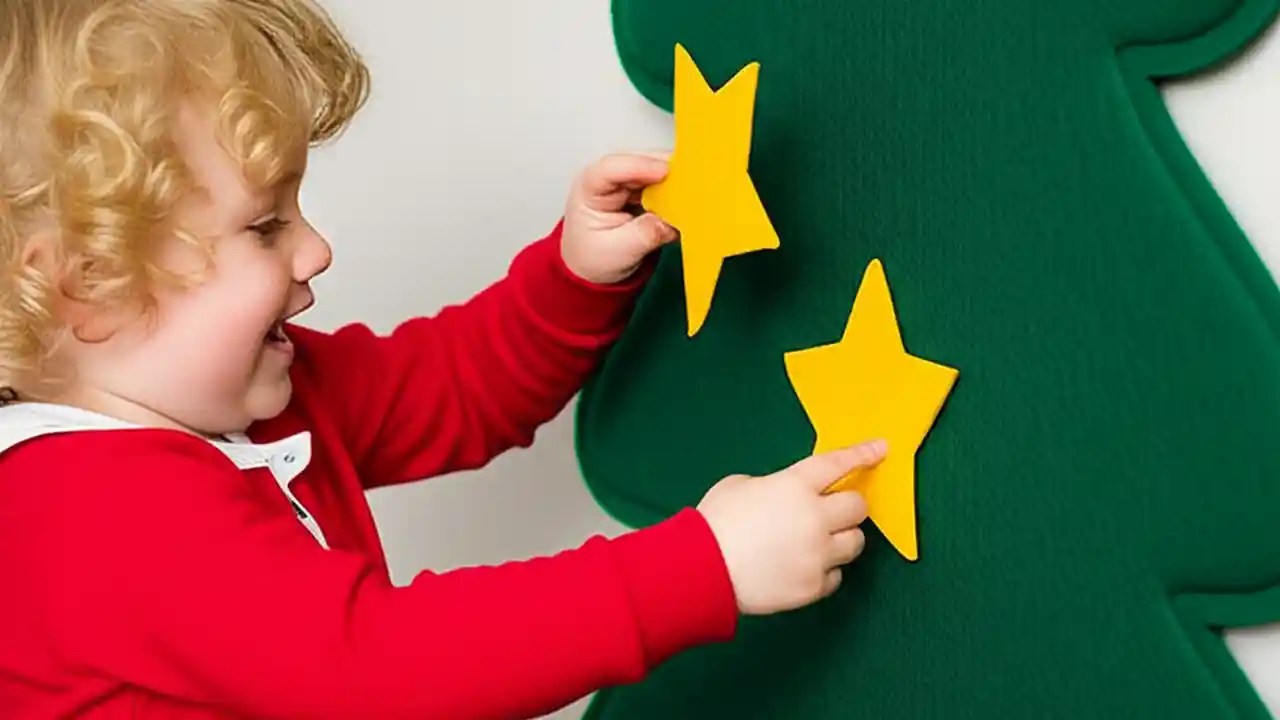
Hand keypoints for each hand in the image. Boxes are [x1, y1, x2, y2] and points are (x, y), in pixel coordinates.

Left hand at [560, 152, 678, 284]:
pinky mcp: (641, 190)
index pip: (612, 168)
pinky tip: (684, 202)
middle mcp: (607, 179)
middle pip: (638, 162)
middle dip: (664, 171)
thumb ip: (646, 234)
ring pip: (653, 170)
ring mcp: (625, 183)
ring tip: (688, 195)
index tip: (664, 172)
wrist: (592, 271)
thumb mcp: (619, 251)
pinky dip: (674, 191)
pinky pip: (661, 183)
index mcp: (589, 188)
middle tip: (688, 183)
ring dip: (672, 181)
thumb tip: (671, 220)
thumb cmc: (592, 258)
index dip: (640, 166)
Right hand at [697, 440, 887, 614]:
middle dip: (848, 506)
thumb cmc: (715, 523)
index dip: (862, 454)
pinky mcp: (814, 586)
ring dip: (841, 539)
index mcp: (795, 485)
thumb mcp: (741, 485)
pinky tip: (801, 567)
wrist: (701, 571)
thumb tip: (787, 495)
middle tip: (833, 511)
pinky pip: (836, 575)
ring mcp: (817, 555)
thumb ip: (774, 485)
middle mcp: (814, 518)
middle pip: (858, 507)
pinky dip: (824, 570)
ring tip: (816, 543)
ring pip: (856, 543)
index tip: (881, 449)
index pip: (838, 463)